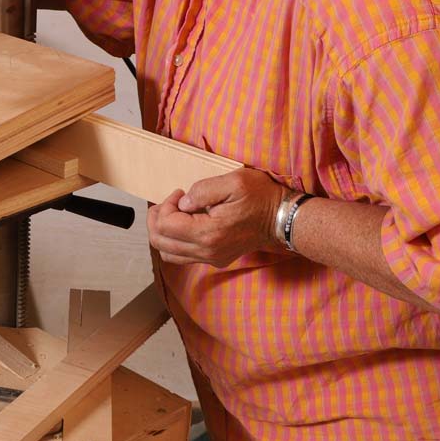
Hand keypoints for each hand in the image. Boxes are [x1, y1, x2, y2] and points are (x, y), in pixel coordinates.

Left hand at [147, 168, 287, 266]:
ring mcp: (211, 258)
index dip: (165, 206)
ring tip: (173, 213)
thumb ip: (202, 190)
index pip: (166, 226)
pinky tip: (184, 224)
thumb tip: (182, 203)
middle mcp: (208, 251)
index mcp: (209, 233)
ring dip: (163, 233)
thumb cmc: (261, 197)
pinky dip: (175, 241)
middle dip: (157, 220)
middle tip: (167, 203)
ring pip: (168, 253)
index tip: (179, 193)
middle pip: (161, 243)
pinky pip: (182, 256)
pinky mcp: (215, 259)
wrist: (282, 218)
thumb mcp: (233, 182)